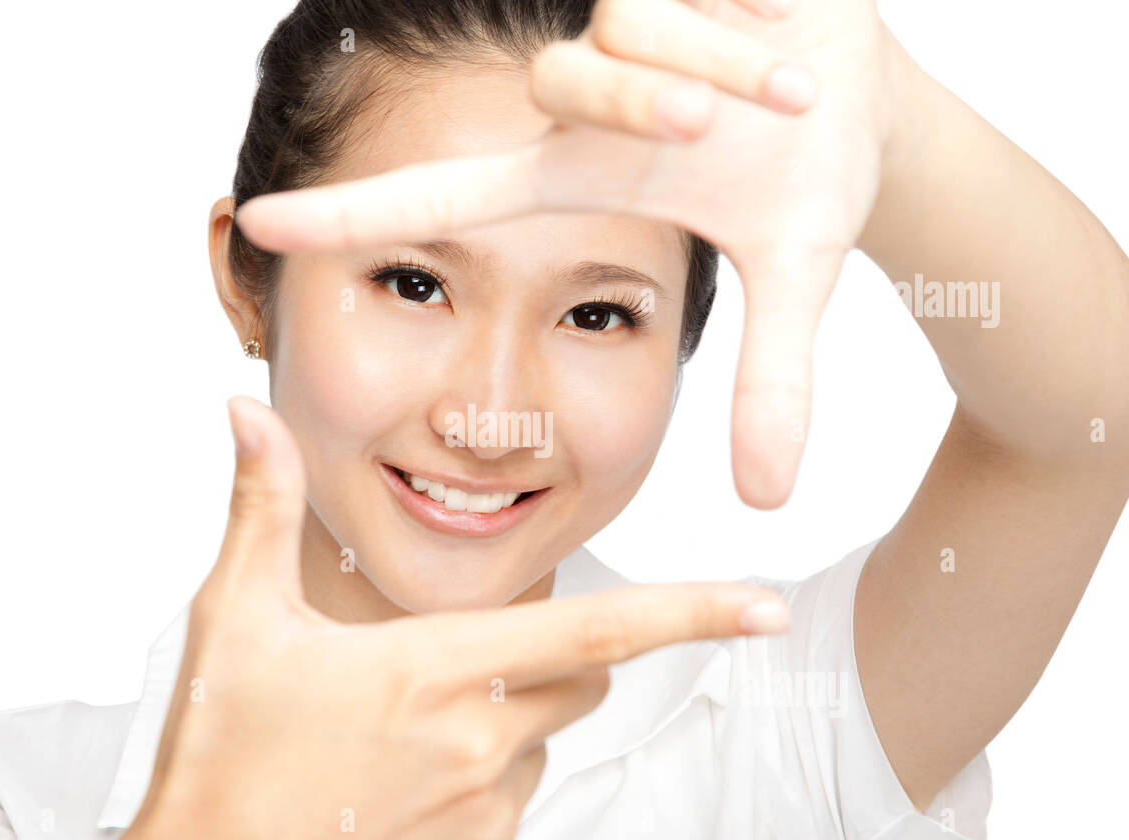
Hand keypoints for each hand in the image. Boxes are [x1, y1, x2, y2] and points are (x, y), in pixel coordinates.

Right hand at [105, 396, 790, 839]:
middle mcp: (480, 741)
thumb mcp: (238, 619)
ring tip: (403, 726)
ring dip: (508, 717)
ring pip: (546, 738)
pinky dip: (482, 776)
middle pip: (584, 674)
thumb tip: (247, 414)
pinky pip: (515, 799)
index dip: (693, 611)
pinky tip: (402, 777)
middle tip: (457, 653)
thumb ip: (261, 507)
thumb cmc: (221, 754)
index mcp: (437, 668)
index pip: (597, 627)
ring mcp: (485, 808)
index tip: (764, 604)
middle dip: (553, 650)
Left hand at [235, 0, 898, 508]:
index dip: (354, 213)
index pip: (445, 193)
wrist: (869, 79)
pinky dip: (754, 17)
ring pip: (634, 28)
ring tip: (788, 94)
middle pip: (574, 81)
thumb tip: (768, 502)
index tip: (260, 226)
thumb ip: (772, 378)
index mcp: (580, 173)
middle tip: (729, 115)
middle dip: (654, 94)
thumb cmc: (807, 167)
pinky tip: (784, 28)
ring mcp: (615, 19)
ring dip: (724, 63)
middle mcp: (580, 95)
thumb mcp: (794, 268)